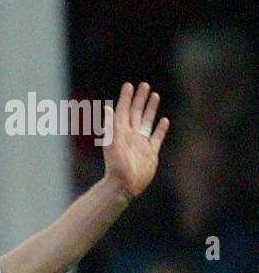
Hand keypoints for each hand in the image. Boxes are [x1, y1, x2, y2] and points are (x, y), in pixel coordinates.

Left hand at [103, 81, 169, 200]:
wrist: (123, 187)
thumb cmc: (116, 166)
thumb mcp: (112, 144)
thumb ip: (111, 126)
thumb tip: (107, 107)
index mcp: (121, 132)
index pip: (124, 110)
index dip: (126, 98)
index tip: (129, 85)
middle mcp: (131, 136)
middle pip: (136, 113)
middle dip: (140, 99)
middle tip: (144, 85)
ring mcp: (141, 144)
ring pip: (147, 121)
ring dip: (150, 109)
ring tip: (155, 95)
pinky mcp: (150, 154)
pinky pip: (156, 138)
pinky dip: (161, 129)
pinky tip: (164, 120)